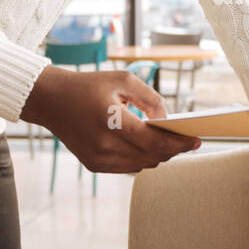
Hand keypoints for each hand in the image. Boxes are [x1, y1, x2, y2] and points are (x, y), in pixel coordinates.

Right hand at [20, 66, 199, 172]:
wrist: (51, 100)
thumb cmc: (89, 86)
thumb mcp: (123, 80)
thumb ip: (151, 98)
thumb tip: (169, 120)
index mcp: (111, 121)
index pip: (155, 142)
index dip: (180, 143)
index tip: (197, 140)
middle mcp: (104, 145)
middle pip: (152, 157)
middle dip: (173, 150)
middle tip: (188, 141)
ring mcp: (98, 159)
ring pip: (142, 165)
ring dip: (159, 156)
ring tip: (171, 144)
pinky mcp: (94, 165)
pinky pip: (128, 167)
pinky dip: (142, 159)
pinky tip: (150, 148)